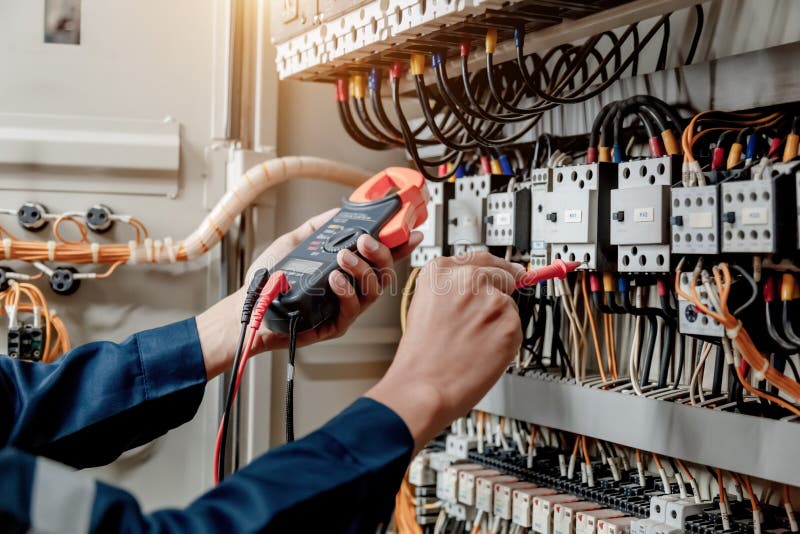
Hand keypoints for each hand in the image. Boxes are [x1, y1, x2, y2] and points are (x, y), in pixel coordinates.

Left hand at [197, 208, 421, 377]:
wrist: (249, 305)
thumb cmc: (269, 280)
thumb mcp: (295, 243)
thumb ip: (318, 228)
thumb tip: (338, 212)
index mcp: (346, 271)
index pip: (380, 256)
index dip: (399, 245)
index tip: (412, 231)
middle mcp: (351, 290)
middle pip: (384, 273)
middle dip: (381, 253)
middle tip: (366, 239)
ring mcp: (345, 309)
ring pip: (372, 290)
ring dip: (362, 269)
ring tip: (343, 256)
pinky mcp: (335, 325)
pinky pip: (352, 309)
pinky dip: (346, 291)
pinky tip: (334, 279)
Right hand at [366, 252, 523, 450]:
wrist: (424, 386)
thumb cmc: (421, 356)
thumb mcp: (425, 306)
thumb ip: (451, 289)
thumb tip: (480, 285)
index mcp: (441, 272)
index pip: (480, 257)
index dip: (496, 266)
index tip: (508, 269)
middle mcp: (468, 279)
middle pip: (502, 274)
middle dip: (501, 291)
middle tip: (489, 315)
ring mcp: (491, 300)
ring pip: (509, 304)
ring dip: (499, 320)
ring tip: (474, 343)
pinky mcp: (510, 324)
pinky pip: (516, 327)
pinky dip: (505, 339)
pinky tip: (483, 351)